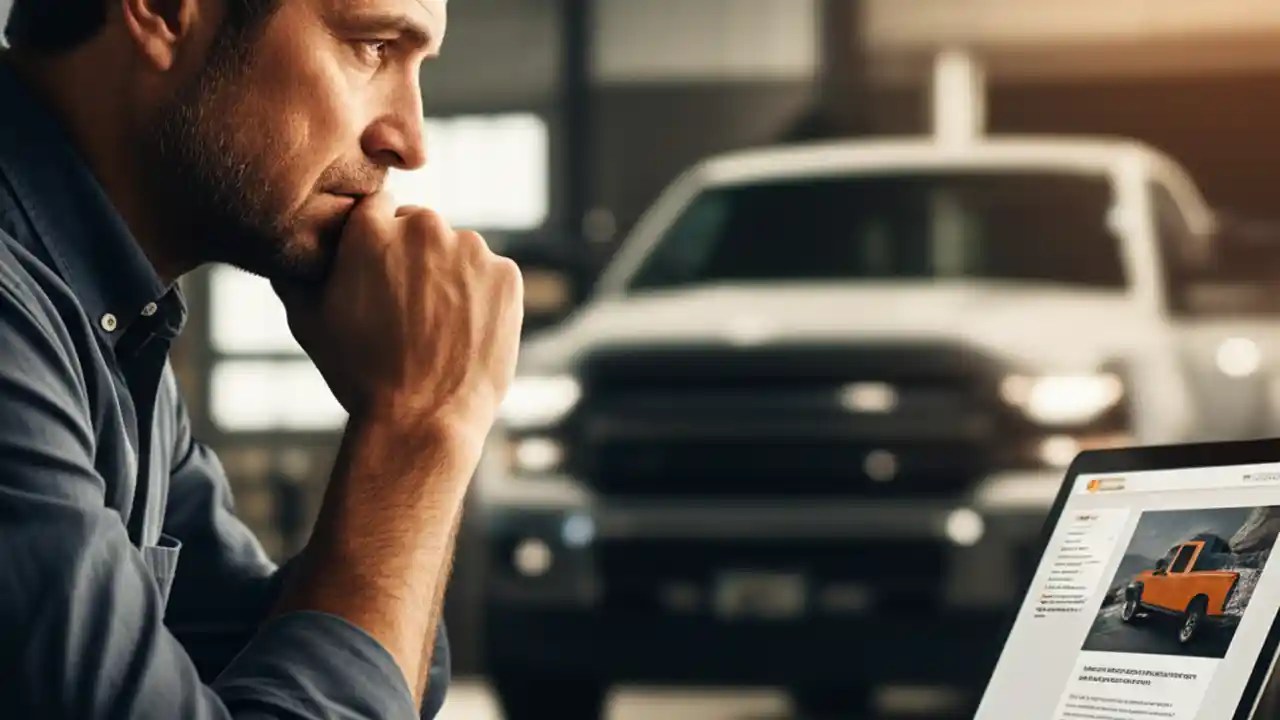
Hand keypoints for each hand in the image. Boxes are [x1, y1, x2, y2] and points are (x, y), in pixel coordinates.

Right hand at [275, 193, 523, 445]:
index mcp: (371, 228)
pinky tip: (465, 332)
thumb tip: (289, 245)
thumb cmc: (359, 373)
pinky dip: (483, 297)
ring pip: (459, 252)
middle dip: (415, 257)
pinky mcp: (507, 276)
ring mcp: (471, 250)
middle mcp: (424, 227)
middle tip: (408, 309)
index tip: (379, 274)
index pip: (379, 209)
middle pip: (421, 227)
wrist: (421, 420)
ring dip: (451, 275)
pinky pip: (492, 276)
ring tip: (437, 327)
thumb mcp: (308, 320)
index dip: (378, 242)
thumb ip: (298, 269)